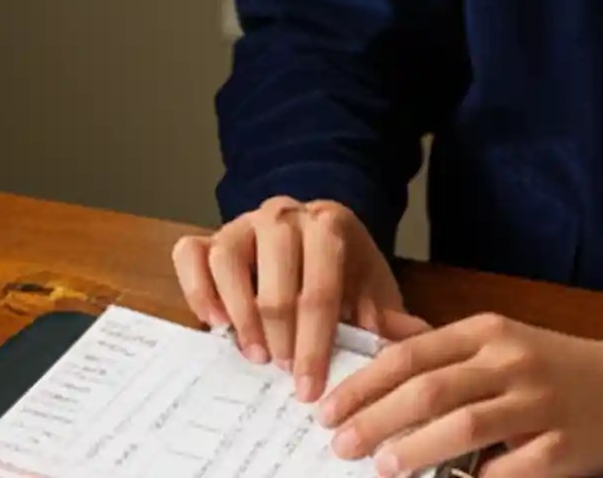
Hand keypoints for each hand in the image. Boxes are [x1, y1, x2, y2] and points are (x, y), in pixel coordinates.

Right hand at [172, 196, 428, 402]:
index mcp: (330, 225)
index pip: (321, 289)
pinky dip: (196, 289)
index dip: (315, 343)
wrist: (317, 237)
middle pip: (276, 279)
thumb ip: (390, 319)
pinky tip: (213, 323)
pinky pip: (190, 255)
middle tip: (284, 372)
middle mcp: (284, 216)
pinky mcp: (211, 235)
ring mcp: (244, 223)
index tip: (309, 386)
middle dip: (281, 335)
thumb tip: (411, 345)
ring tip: (254, 354)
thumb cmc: (347, 273)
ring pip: (227, 259)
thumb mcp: (374, 292)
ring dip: (239, 314)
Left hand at [316, 314, 602, 477]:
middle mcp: (513, 361)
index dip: (364, 384)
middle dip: (374, 420)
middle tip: (340, 445)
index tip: (328, 408)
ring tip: (381, 467)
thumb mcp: (501, 339)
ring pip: (462, 427)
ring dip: (413, 451)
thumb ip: (441, 344)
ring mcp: (539, 404)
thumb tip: (376, 338)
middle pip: (428, 390)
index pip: (412, 355)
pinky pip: (506, 471)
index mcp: (491, 331)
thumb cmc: (557, 366)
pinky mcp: (561, 448)